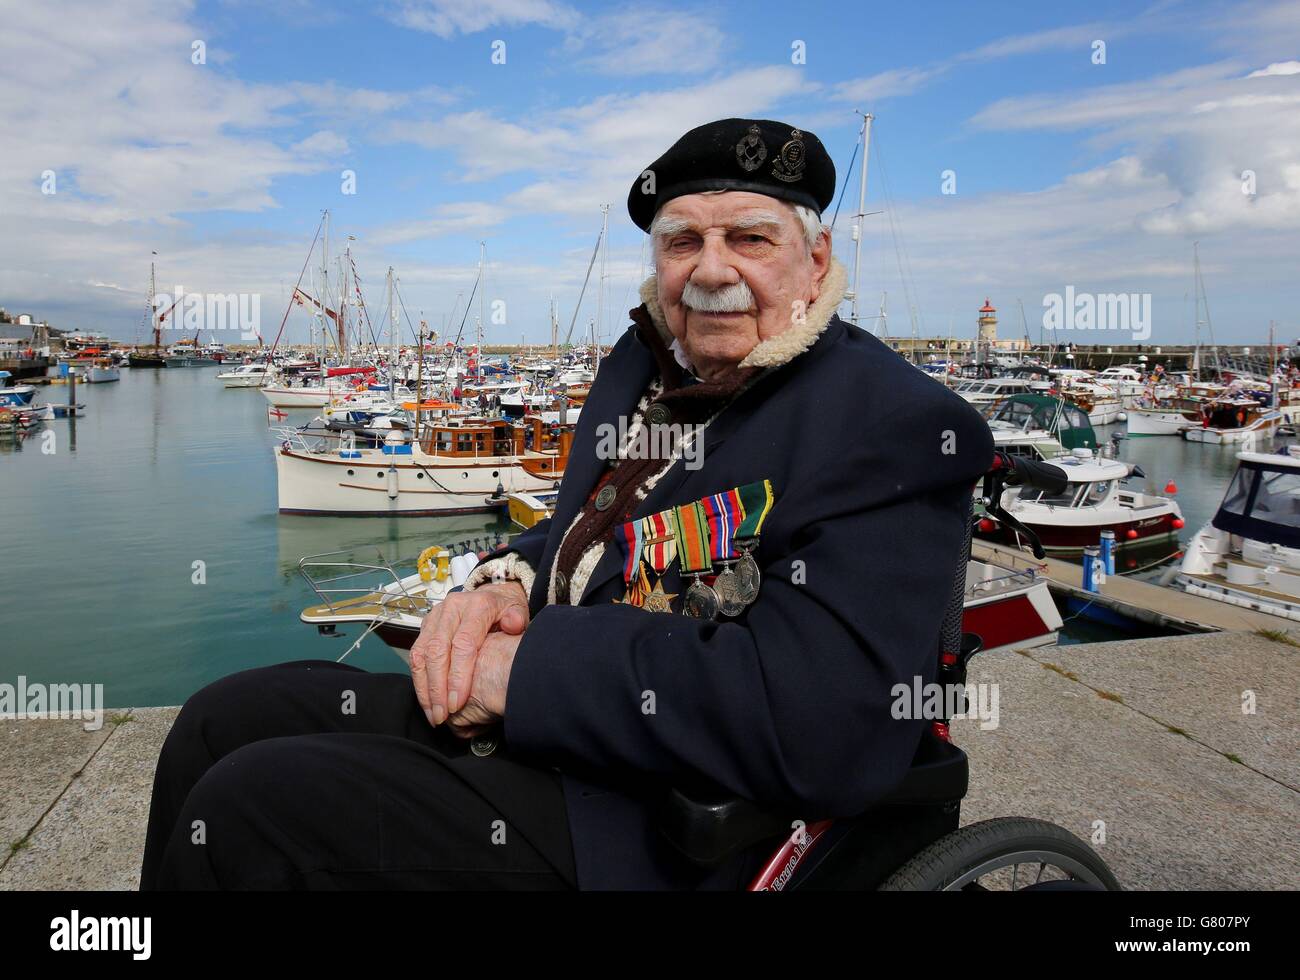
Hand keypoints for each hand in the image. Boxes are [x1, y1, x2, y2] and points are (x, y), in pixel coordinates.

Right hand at [410, 581, 527, 726]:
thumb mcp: (517, 613)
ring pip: (421, 654)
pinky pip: (416, 655)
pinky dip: (420, 682)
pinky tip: (427, 701)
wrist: (491, 597)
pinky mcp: (425, 626)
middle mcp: (452, 608)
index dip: (458, 676)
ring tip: (433, 714)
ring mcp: (435, 617)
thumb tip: (512, 626)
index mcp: (477, 605)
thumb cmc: (505, 612)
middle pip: (437, 650)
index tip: (458, 703)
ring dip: (425, 689)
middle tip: (442, 715)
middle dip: (438, 688)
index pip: (463, 643)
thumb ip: (516, 620)